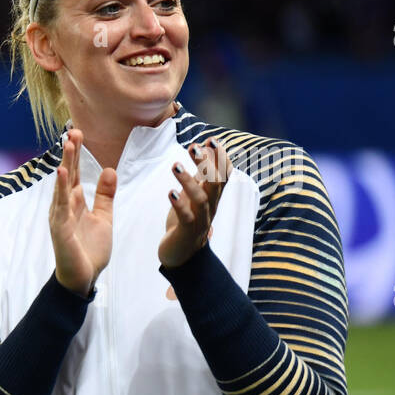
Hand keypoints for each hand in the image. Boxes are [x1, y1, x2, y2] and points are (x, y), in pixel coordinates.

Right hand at [50, 128, 116, 296]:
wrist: (83, 278)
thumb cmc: (90, 250)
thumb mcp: (104, 218)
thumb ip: (105, 195)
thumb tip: (109, 169)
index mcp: (75, 202)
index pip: (75, 173)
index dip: (77, 154)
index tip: (79, 133)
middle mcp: (64, 206)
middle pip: (68, 174)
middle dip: (70, 153)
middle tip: (74, 131)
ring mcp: (60, 216)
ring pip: (63, 185)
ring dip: (65, 164)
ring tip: (68, 144)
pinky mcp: (60, 228)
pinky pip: (61, 205)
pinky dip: (61, 188)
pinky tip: (62, 173)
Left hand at [159, 140, 230, 267]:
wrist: (182, 255)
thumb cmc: (187, 220)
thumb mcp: (194, 195)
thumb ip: (199, 176)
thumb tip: (203, 149)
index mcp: (213, 196)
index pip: (224, 174)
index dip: (220, 157)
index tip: (211, 139)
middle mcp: (211, 206)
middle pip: (215, 183)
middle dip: (207, 164)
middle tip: (194, 146)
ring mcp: (201, 220)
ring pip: (200, 199)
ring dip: (188, 182)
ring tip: (175, 166)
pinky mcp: (187, 232)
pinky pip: (186, 217)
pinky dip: (179, 205)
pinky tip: (170, 192)